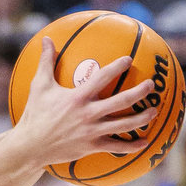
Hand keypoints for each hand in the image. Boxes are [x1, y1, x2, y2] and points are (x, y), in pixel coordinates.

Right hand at [9, 37, 153, 173]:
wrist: (31, 146)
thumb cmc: (35, 114)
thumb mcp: (39, 86)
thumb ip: (46, 61)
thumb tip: (47, 38)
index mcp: (78, 97)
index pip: (102, 78)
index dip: (117, 67)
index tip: (129, 59)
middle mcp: (88, 113)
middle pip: (121, 101)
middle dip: (139, 92)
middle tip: (152, 85)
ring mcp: (92, 131)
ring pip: (124, 125)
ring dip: (142, 118)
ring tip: (155, 111)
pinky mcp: (93, 146)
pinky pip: (117, 146)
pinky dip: (132, 145)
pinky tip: (145, 142)